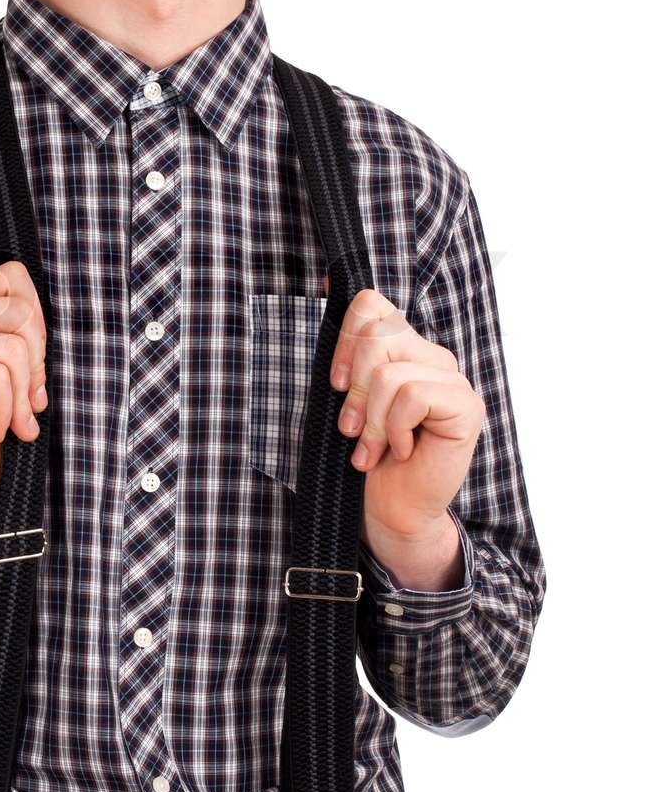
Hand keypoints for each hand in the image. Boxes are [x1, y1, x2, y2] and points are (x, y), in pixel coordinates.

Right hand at [0, 260, 48, 525]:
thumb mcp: (12, 370)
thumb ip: (20, 334)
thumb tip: (41, 321)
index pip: (10, 278)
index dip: (37, 320)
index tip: (30, 366)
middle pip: (19, 312)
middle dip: (36, 363)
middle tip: (28, 401)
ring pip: (13, 348)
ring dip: (22, 396)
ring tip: (11, 421)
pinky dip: (6, 412)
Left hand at [326, 284, 484, 580]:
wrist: (390, 509)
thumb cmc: (366, 456)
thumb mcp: (345, 397)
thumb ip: (346, 349)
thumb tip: (325, 282)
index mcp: (403, 348)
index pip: (370, 304)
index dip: (343, 339)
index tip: (336, 384)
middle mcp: (431, 356)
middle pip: (375, 336)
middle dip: (353, 390)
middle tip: (352, 428)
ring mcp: (453, 380)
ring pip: (389, 372)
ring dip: (371, 419)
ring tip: (374, 447)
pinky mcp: (467, 406)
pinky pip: (413, 396)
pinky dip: (394, 430)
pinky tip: (401, 451)